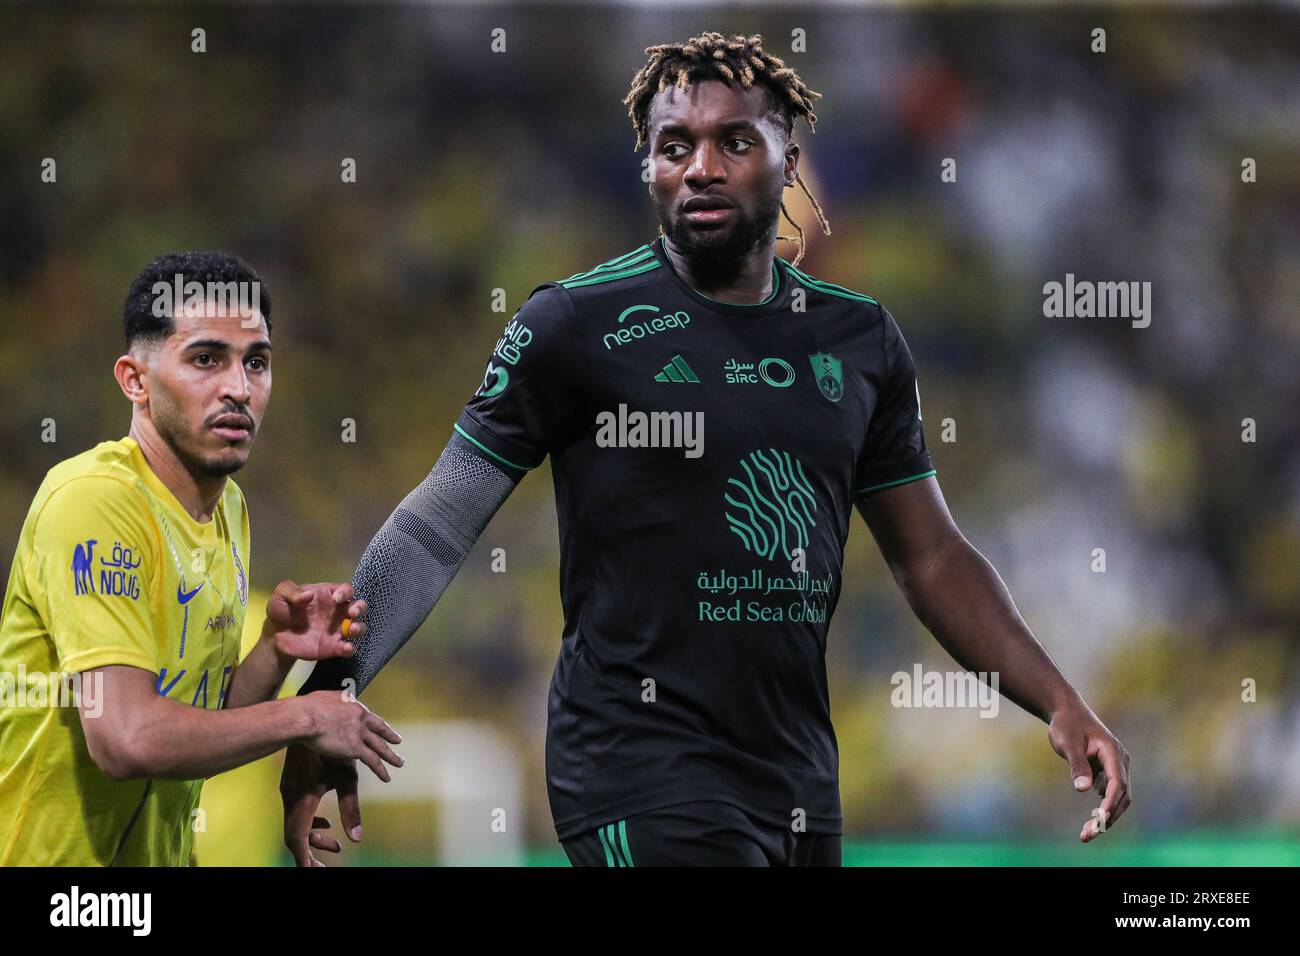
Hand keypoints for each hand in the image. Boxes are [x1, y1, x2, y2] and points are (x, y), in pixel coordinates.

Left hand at [265, 579, 366, 661]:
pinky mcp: (334, 647)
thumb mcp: (281, 595)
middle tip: (352, 612)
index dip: (345, 592)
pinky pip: (347, 648)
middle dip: (360, 608)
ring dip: (358, 627)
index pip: (345, 589)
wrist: (276, 636)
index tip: (336, 598)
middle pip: (359, 606)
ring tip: (351, 630)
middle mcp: (338, 611)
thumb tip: (309, 595)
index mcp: (328, 595)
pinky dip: (349, 648)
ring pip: (358, 627)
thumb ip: (292, 592)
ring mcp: (337, 630)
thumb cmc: (282, 611)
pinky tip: (345, 648)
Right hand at [281, 744, 362, 867]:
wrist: (312, 719)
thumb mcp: (347, 777)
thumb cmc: (334, 747)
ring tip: (336, 841)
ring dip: (314, 836)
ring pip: (295, 825)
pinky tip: (327, 821)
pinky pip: (295, 814)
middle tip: (337, 852)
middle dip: (314, 850)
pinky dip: (310, 824)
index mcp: (302, 800)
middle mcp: (290, 798)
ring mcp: (287, 792)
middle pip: (295, 836)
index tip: (318, 871)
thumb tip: (357, 838)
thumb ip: (351, 809)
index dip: (306, 859)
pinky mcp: (289, 786)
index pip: (298, 840)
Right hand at [299, 690, 403, 782]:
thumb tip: (329, 705)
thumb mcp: (325, 698)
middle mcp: (361, 719)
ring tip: (399, 763)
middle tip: (398, 741)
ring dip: (391, 756)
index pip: (368, 716)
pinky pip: (372, 761)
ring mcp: (360, 733)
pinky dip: (381, 770)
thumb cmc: (306, 708)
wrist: (305, 717)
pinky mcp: (355, 748)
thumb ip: (332, 703)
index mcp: (354, 706)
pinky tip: (386, 777)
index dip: (376, 723)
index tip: (382, 726)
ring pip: (380, 747)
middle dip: (390, 736)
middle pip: (380, 729)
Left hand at [1047, 702, 1131, 841]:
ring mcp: (1115, 766)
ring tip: (1087, 833)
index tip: (1100, 821)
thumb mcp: (1068, 743)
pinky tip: (1091, 821)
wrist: (1066, 711)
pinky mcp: (1108, 771)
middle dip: (1108, 817)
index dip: (1110, 804)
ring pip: (1117, 797)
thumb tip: (1083, 789)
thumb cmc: (1066, 724)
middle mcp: (1119, 760)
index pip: (1118, 783)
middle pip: (1121, 795)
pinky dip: (1103, 808)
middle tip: (1088, 835)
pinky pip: (1110, 793)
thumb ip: (1076, 764)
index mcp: (1113, 752)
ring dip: (1106, 816)